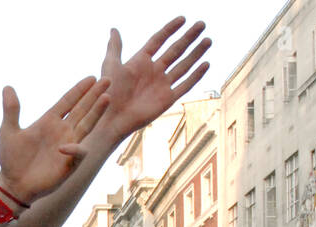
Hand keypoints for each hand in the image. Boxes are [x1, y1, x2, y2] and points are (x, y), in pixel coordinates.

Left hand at [0, 76, 110, 204]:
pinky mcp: (69, 164)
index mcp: (49, 121)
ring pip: (86, 125)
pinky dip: (76, 148)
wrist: (14, 185)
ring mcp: (68, 146)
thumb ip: (11, 109)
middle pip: (82, 109)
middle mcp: (62, 131)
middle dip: (94, 95)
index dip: (79, 90)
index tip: (91, 77)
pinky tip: (67, 145)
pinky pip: (78, 153)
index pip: (68, 101)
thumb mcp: (8, 131)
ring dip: (96, 112)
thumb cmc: (11, 159)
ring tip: (107, 97)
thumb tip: (7, 87)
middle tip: (107, 79)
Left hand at [99, 18, 211, 141]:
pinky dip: (196, 76)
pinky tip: (206, 64)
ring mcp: (161, 85)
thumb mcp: (111, 65)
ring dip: (196, 53)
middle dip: (188, 37)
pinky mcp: (167, 99)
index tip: (183, 18)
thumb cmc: (108, 93)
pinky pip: (185, 85)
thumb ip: (115, 47)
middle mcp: (153, 71)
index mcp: (140, 61)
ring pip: (183, 65)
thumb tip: (114, 28)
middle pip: (175, 50)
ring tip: (208, 40)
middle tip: (201, 24)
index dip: (170, 29)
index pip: (159, 40)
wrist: (111, 118)